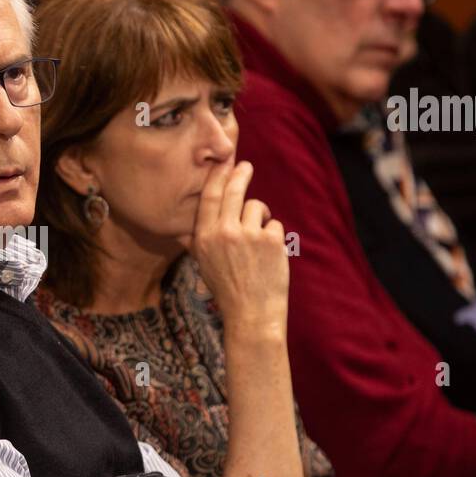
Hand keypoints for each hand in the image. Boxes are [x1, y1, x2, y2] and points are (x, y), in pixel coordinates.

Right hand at [191, 160, 288, 335]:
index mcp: (203, 238)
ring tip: (258, 241)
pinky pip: (273, 224)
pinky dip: (273, 236)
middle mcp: (223, 233)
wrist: (251, 314)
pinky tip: (268, 256)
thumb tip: (203, 210)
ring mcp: (248, 235)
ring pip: (256, 207)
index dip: (217, 176)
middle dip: (241, 174)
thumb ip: (202, 236)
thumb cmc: (228, 289)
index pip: (210, 197)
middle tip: (246, 166)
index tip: (223, 162)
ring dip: (260, 218)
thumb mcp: (204, 263)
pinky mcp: (270, 241)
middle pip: (234, 190)